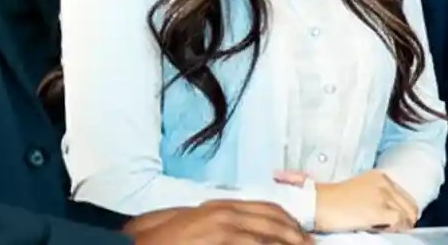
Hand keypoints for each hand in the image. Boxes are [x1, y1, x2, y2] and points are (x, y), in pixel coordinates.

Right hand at [126, 200, 311, 244]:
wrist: (144, 240)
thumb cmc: (168, 237)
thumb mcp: (199, 224)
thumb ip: (222, 224)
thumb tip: (243, 231)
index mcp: (224, 206)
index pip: (267, 208)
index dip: (289, 221)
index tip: (303, 233)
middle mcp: (227, 213)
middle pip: (273, 221)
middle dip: (296, 235)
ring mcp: (223, 227)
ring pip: (266, 235)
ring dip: (287, 243)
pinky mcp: (219, 239)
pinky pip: (251, 244)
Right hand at [306, 170, 418, 232]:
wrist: (318, 204)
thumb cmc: (334, 201)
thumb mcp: (361, 190)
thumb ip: (378, 195)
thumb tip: (394, 214)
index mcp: (380, 177)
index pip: (405, 196)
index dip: (405, 211)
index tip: (400, 221)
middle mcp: (384, 183)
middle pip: (410, 206)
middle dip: (406, 220)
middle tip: (397, 230)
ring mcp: (382, 196)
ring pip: (406, 215)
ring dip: (400, 226)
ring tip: (388, 231)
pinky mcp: (378, 210)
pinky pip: (398, 222)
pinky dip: (395, 229)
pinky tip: (384, 231)